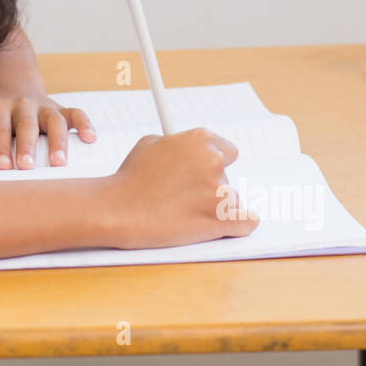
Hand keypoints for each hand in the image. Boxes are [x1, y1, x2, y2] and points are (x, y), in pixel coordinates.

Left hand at [0, 91, 95, 168]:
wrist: (12, 87)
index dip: (0, 145)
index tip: (3, 165)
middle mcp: (22, 105)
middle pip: (26, 124)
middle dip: (27, 145)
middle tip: (27, 167)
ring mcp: (44, 107)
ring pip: (53, 121)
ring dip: (57, 140)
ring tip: (59, 162)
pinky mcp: (61, 110)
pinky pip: (75, 114)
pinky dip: (84, 124)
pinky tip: (90, 139)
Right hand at [104, 128, 259, 248]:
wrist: (118, 209)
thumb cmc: (130, 178)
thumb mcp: (150, 144)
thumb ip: (178, 145)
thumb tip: (189, 150)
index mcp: (200, 140)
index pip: (227, 150)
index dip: (213, 162)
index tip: (204, 171)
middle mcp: (214, 162)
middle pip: (227, 175)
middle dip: (211, 184)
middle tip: (188, 193)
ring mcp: (219, 192)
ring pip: (231, 200)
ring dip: (214, 206)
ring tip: (185, 212)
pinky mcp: (221, 220)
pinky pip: (246, 223)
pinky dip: (238, 225)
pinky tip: (227, 225)